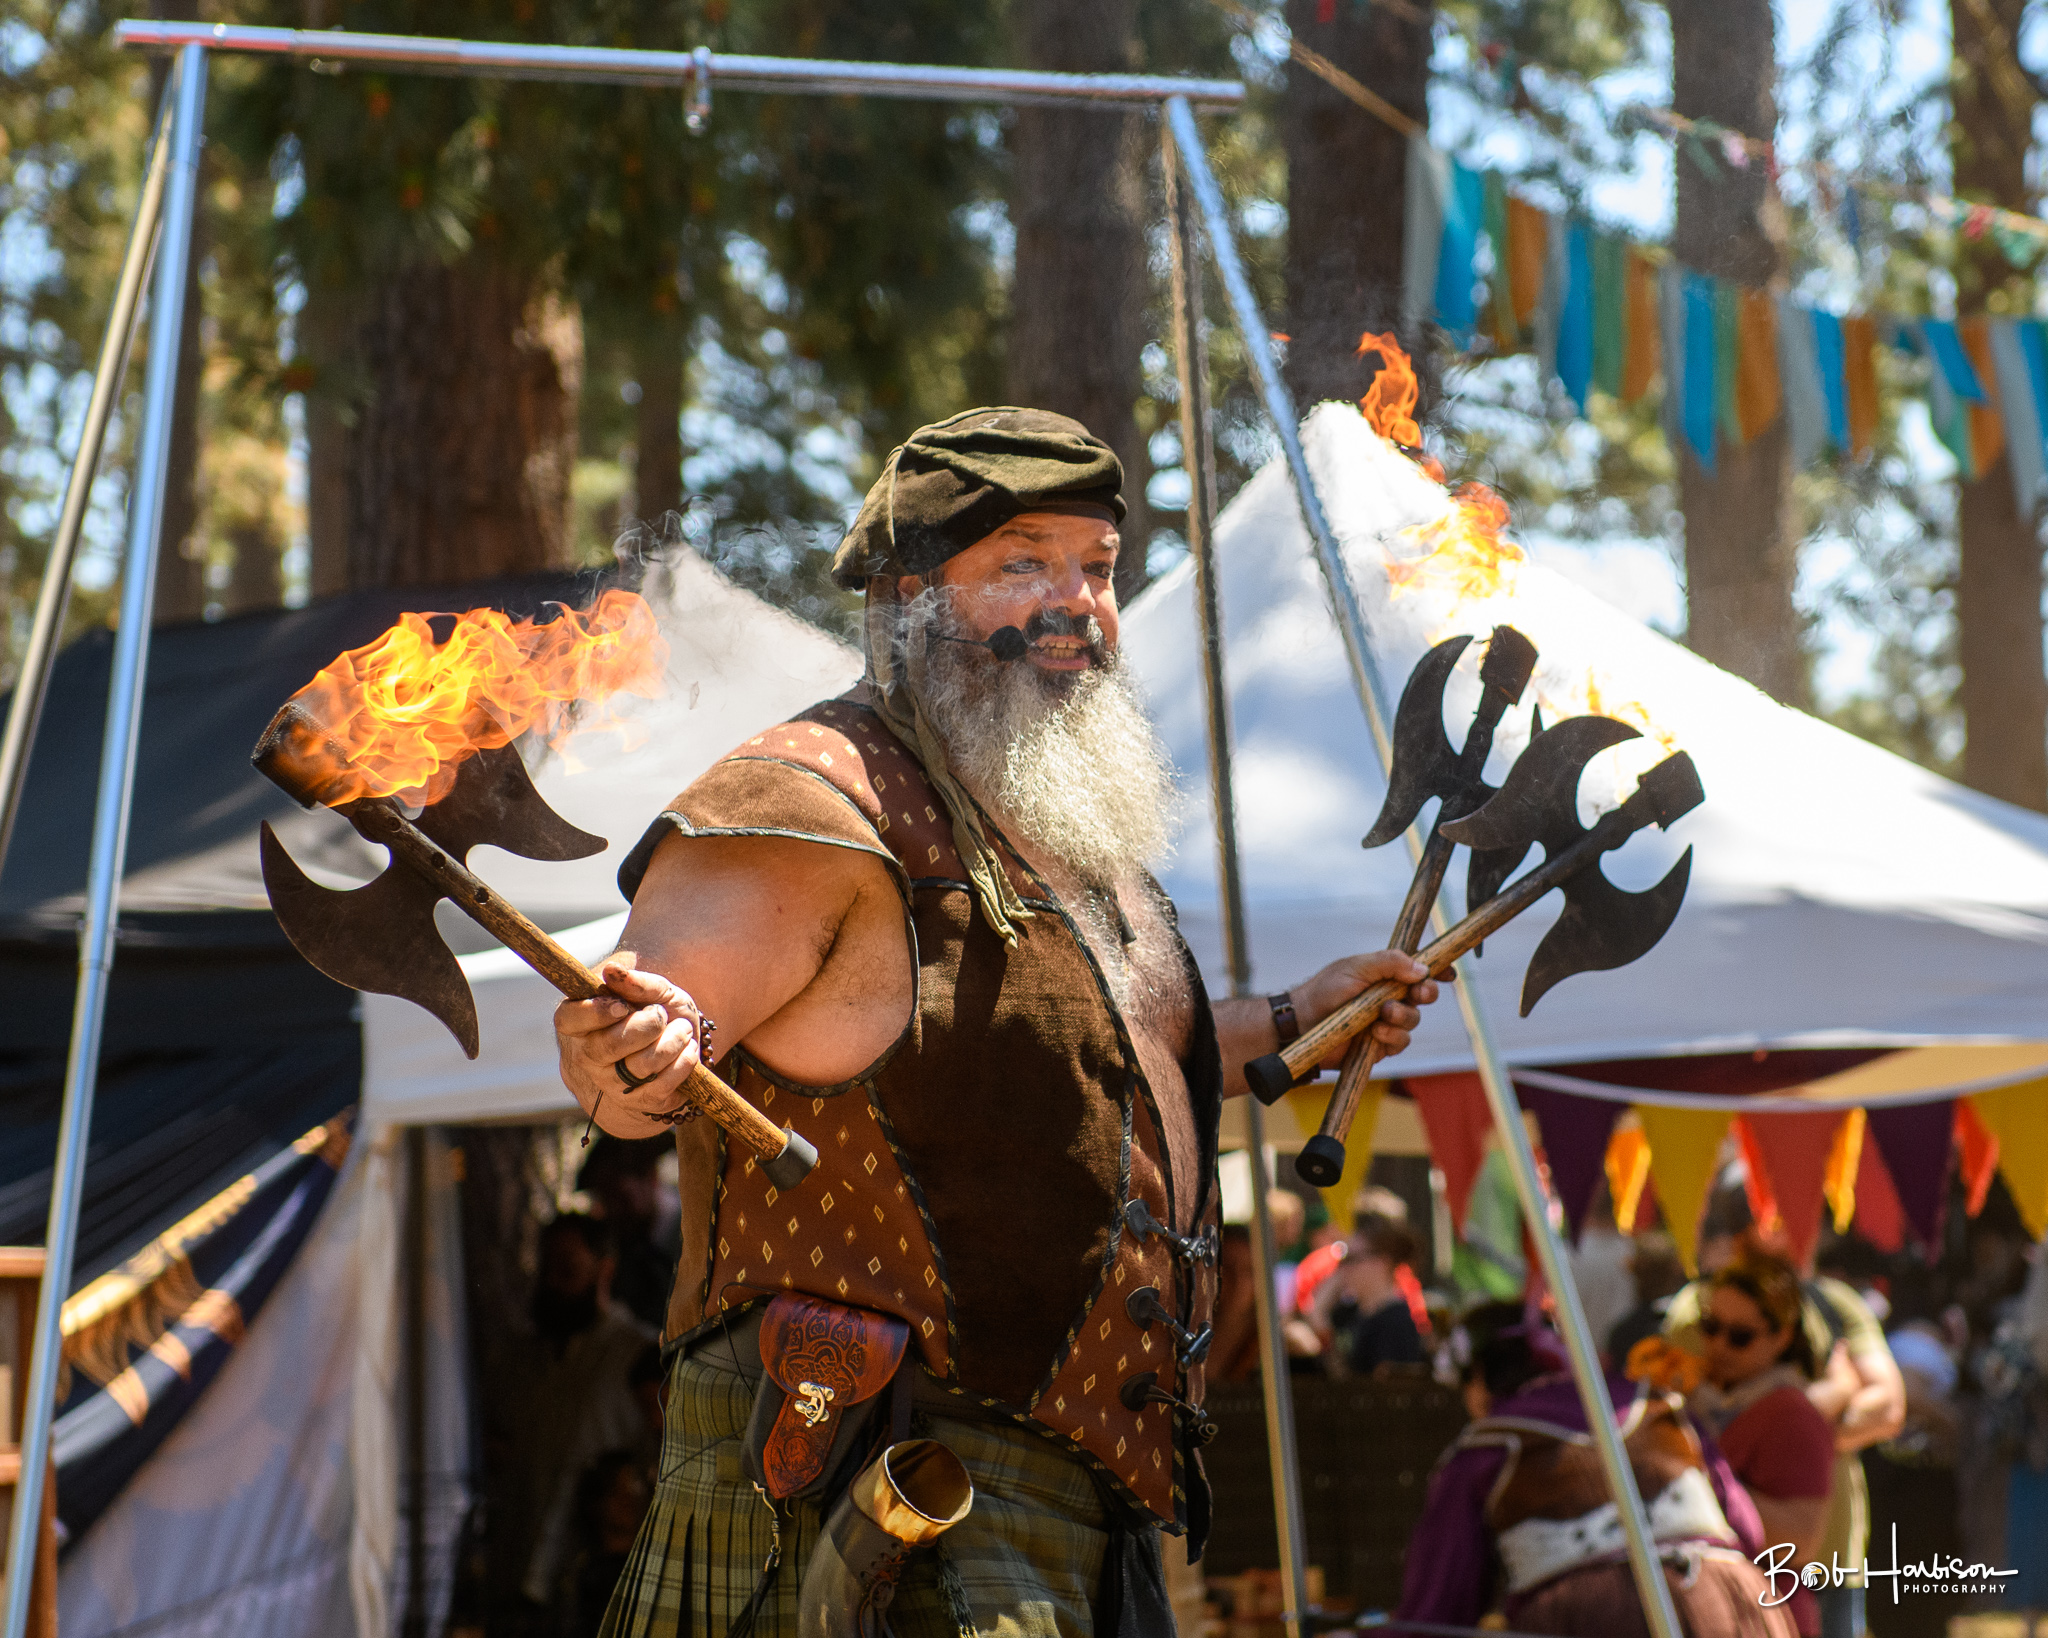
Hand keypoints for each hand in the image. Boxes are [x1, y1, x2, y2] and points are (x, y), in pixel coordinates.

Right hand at [553, 954, 703, 1138]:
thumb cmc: (655, 1009)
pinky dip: (683, 1062)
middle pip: (610, 1045)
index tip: (622, 1005)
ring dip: (672, 1041)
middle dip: (646, 1025)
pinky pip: (662, 1085)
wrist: (678, 1040)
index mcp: (580, 1023)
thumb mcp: (654, 989)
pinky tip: (687, 1049)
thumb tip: (612, 971)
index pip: (569, 1020)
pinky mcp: (640, 1102)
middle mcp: (589, 1057)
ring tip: (682, 1029)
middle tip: (661, 1014)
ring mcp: (612, 1083)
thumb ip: (636, 981)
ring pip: (641, 1066)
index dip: (594, 1013)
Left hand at [1295, 950, 1442, 1063]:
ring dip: (1402, 1016)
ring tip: (1381, 1015)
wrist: (1303, 1023)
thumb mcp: (1357, 967)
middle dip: (1426, 994)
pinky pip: (1400, 1043)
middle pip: (1425, 995)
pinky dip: (1391, 1037)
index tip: (1449, 973)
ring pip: (1414, 1020)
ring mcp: (1386, 1022)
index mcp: (1386, 975)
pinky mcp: (1380, 1045)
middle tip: (1418, 994)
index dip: (1438, 971)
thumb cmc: (1326, 990)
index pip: (1419, 971)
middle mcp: (1390, 997)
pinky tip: (1374, 1033)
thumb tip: (1422, 969)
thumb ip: (1389, 963)